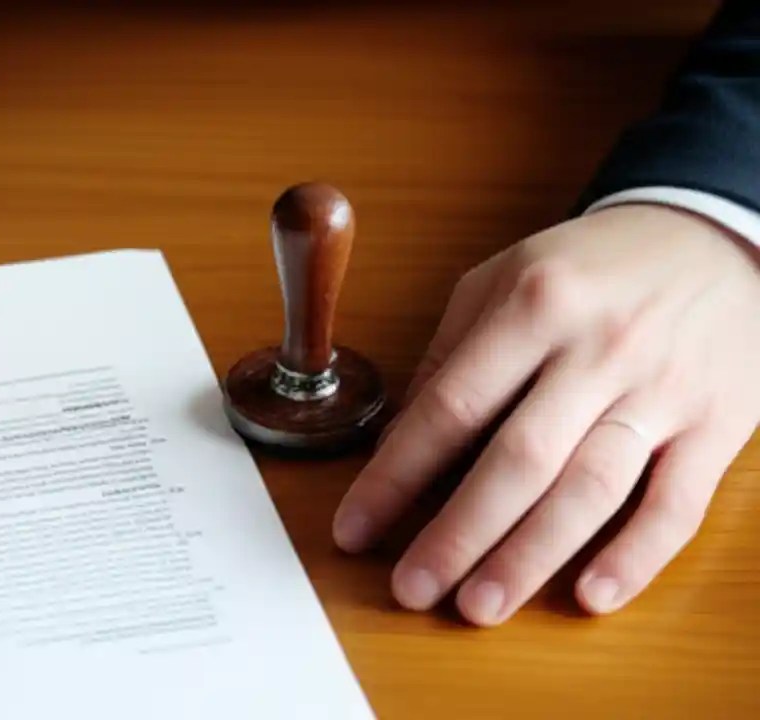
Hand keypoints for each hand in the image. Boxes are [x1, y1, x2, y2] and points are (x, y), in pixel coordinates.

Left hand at [333, 203, 759, 624]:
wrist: (711, 236)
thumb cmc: (591, 268)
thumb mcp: (504, 280)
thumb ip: (448, 358)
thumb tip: (397, 444)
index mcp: (534, 306)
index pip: (450, 407)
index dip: (395, 476)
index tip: (355, 528)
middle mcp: (598, 348)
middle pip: (518, 459)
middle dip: (457, 534)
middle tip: (412, 588)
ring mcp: (663, 390)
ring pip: (590, 488)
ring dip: (530, 557)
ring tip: (478, 605)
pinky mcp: (718, 425)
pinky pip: (676, 502)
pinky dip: (636, 556)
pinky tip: (590, 595)